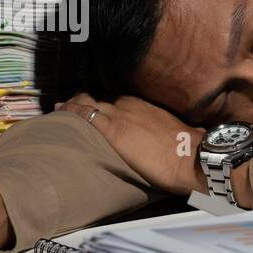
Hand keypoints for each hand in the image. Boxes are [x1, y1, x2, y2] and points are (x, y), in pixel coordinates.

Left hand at [55, 93, 205, 196]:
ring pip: (89, 100)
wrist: (192, 158)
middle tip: (72, 102)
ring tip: (61, 106)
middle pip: (102, 95)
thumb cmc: (189, 151)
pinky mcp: (113, 129)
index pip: (118, 96)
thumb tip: (166, 140)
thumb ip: (163, 132)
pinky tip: (60, 110)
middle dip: (85, 97)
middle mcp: (131, 104)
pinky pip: (85, 113)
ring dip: (74, 102)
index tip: (94, 100)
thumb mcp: (175, 134)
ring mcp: (121, 114)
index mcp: (146, 105)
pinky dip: (70, 110)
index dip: (103, 97)